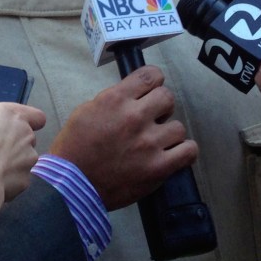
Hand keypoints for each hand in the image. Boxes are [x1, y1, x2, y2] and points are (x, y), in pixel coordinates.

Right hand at [0, 104, 45, 200]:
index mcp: (12, 115)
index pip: (37, 116)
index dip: (30, 122)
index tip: (15, 128)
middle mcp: (26, 136)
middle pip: (28, 140)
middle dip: (15, 146)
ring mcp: (29, 160)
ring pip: (25, 162)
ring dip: (13, 165)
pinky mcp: (26, 182)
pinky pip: (19, 182)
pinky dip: (9, 184)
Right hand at [49, 65, 197, 209]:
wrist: (72, 184)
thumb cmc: (74, 149)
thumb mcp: (86, 111)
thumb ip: (113, 101)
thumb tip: (133, 97)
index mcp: (116, 100)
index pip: (150, 75)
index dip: (154, 81)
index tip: (151, 90)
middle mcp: (135, 117)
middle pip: (167, 98)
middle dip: (160, 107)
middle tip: (152, 119)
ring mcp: (149, 143)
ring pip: (178, 127)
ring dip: (168, 134)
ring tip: (157, 143)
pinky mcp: (158, 167)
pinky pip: (188, 151)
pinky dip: (184, 152)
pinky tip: (173, 154)